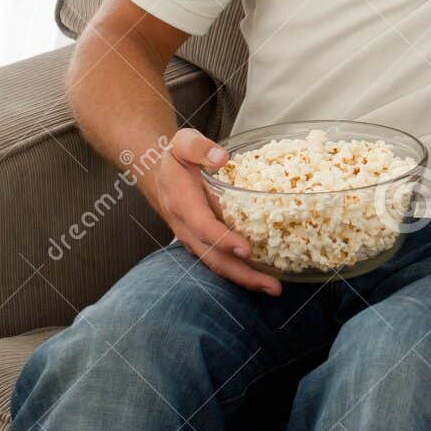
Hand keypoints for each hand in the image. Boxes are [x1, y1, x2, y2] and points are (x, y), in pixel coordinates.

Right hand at [153, 127, 282, 295]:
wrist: (157, 174)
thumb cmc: (175, 158)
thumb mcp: (183, 142)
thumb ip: (198, 147)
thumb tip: (222, 159)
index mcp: (183, 203)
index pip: (203, 227)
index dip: (224, 240)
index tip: (247, 249)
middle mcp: (187, 227)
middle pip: (213, 258)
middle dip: (243, 274)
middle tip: (273, 286)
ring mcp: (193, 239)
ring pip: (217, 265)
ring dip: (245, 280)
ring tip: (274, 289)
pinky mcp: (201, 243)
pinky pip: (219, 262)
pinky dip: (240, 273)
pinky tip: (263, 278)